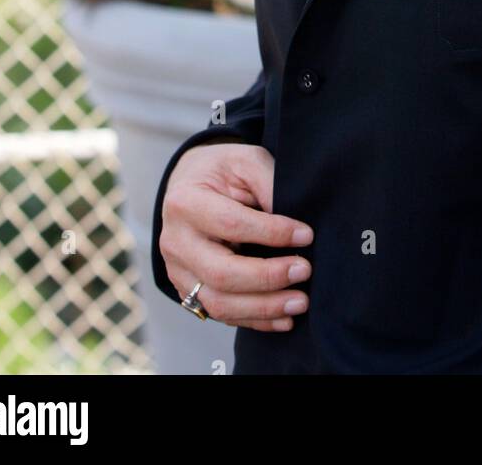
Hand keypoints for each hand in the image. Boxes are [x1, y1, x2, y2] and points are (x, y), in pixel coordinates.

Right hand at [159, 141, 313, 330]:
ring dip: (264, 307)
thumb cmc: (222, 171)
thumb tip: (294, 226)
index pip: (232, 225)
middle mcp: (175, 242)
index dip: (272, 233)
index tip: (306, 235)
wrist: (190, 184)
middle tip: (304, 271)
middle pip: (221, 274)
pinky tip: (284, 318)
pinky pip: (221, 314)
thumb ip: (268, 184)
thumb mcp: (245, 161)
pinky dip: (255, 320)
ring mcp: (178, 271)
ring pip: (219, 303)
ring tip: (300, 302)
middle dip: (268, 278)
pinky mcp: (188, 291)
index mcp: (186, 203)